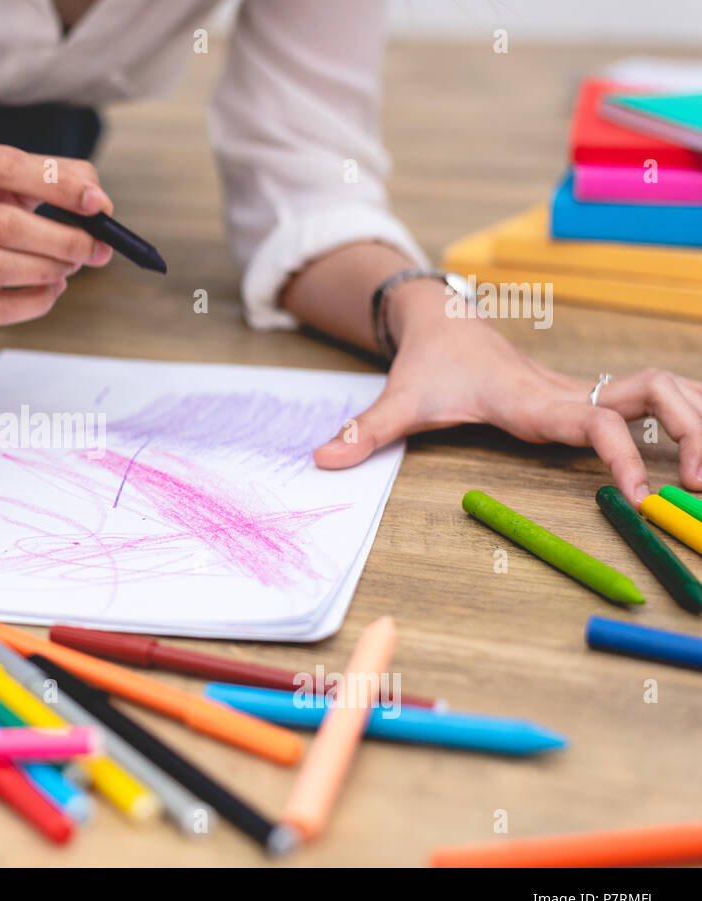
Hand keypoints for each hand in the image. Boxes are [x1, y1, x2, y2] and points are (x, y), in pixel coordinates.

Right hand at [0, 135, 114, 323]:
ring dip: (47, 271)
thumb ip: (53, 173)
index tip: (98, 204)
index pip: (7, 167)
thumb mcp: (2, 167)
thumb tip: (100, 205)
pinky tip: (52, 289)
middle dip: (62, 241)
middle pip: (3, 226)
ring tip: (73, 265)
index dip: (58, 187)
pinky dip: (32, 304)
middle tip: (96, 248)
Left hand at [313, 282, 701, 506]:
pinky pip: (654, 401)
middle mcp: (570, 394)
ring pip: (666, 390)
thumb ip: (363, 433)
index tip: (642, 495)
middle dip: (693, 429)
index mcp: (533, 400)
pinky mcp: (587, 400)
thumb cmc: (427, 365)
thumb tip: (320, 461)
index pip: (599, 421)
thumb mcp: (395, 401)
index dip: (625, 454)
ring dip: (699, 419)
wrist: (442, 322)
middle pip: (659, 393)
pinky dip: (685, 417)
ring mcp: (584, 393)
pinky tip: (698, 451)